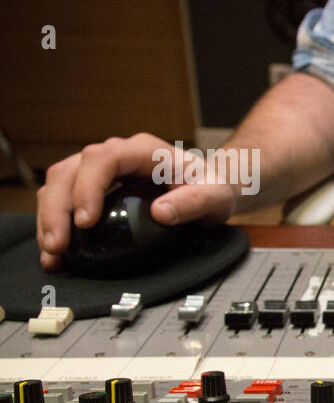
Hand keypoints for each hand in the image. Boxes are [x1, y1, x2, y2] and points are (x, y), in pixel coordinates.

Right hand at [37, 133, 239, 269]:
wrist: (211, 187)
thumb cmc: (211, 186)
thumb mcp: (214, 195)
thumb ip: (193, 203)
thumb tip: (161, 213)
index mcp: (142, 150)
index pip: (102, 159)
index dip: (87, 188)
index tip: (85, 221)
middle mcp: (116, 155)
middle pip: (70, 172)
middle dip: (57, 209)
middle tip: (59, 245)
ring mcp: (101, 171)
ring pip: (59, 184)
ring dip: (50, 218)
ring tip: (53, 252)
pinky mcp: (94, 188)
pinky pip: (64, 199)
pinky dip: (56, 223)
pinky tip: (56, 250)